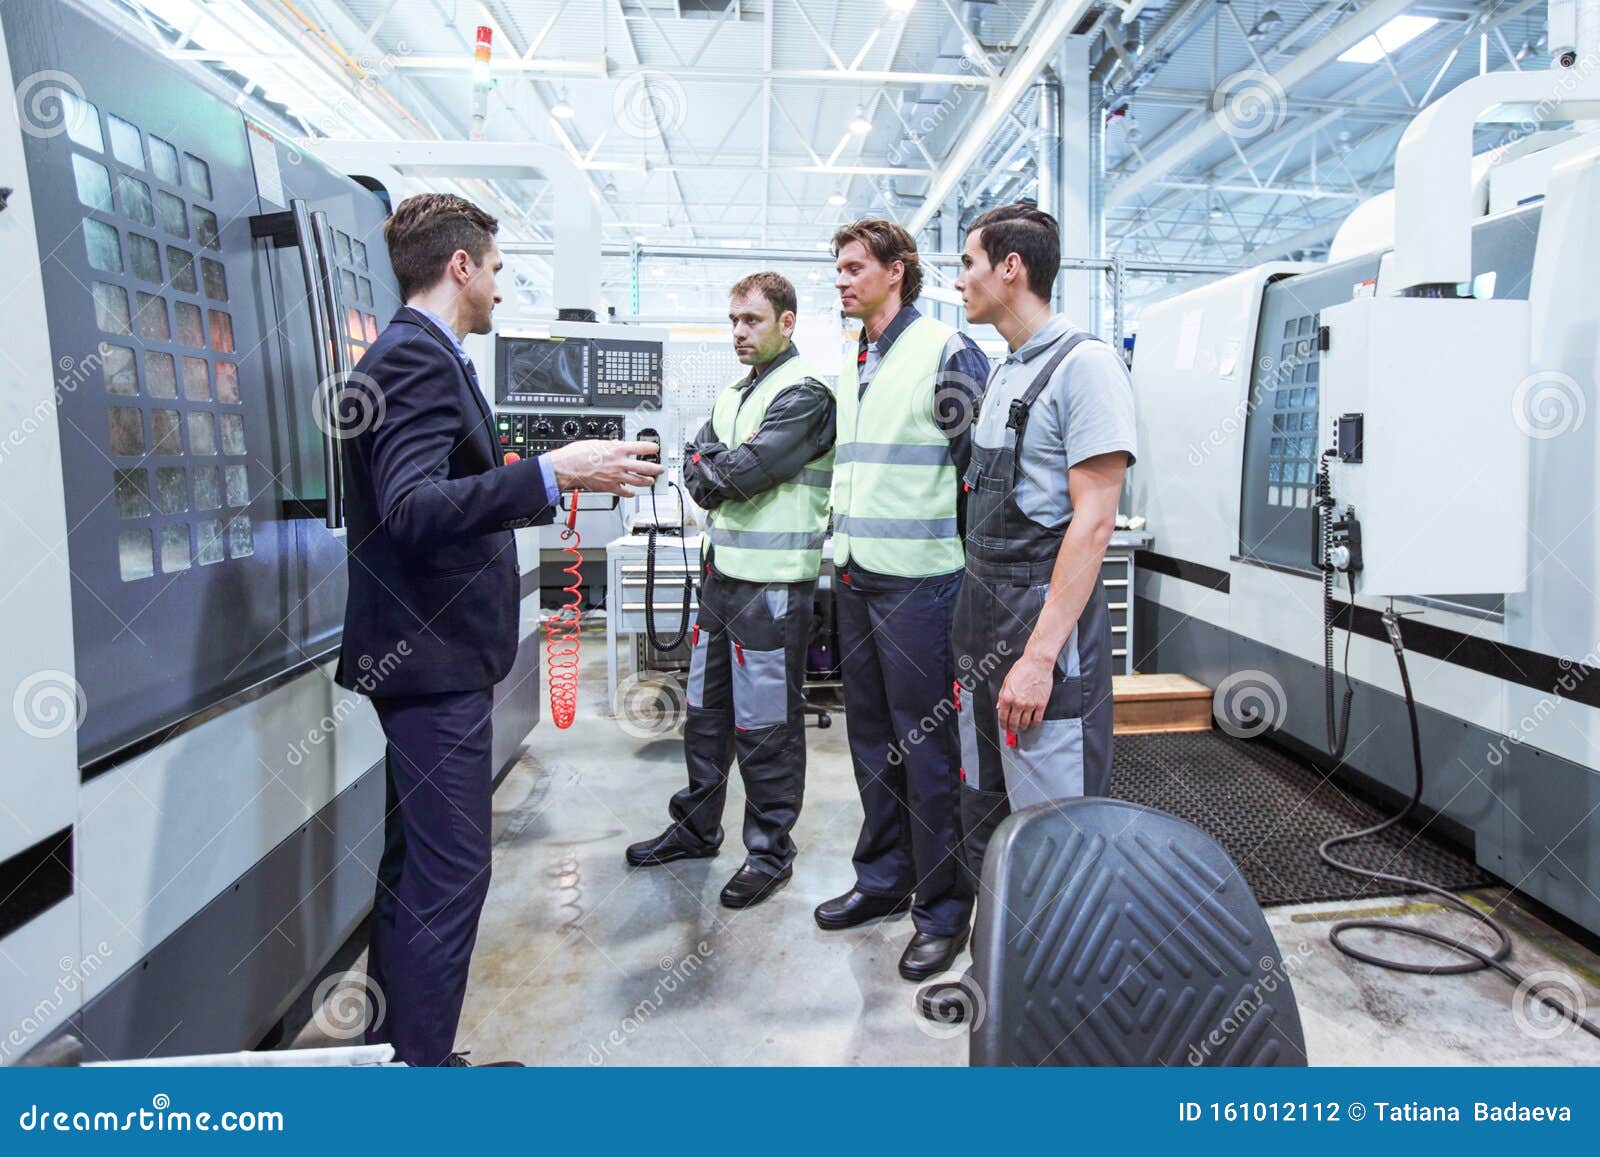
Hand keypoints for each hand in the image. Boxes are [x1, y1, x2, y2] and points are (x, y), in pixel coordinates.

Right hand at [546, 439, 663, 497]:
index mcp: (617, 449)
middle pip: (645, 466)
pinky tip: (632, 493)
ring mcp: (616, 476)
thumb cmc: (577, 454)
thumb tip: (617, 445)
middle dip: (656, 468)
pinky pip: (625, 492)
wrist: (567, 468)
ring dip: (647, 481)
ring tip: (651, 481)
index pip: (641, 447)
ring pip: (639, 481)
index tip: (655, 448)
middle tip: (661, 468)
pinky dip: (631, 493)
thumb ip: (610, 445)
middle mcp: (620, 463)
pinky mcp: (610, 487)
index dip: (652, 448)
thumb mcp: (596, 443)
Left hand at [996, 652, 1055, 735]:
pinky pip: (1037, 720)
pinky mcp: (1041, 704)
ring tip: (1022, 727)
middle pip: (1014, 723)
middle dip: (1012, 729)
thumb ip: (1002, 695)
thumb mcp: (1007, 681)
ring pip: (1025, 723)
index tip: (1004, 727)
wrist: (1038, 663)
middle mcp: (1018, 703)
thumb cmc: (1023, 668)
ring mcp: (1030, 704)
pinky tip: (1032, 723)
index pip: (1003, 717)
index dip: (1003, 725)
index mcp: (1007, 697)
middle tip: (1013, 730)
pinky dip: (1034, 724)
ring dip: (1022, 728)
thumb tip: (1000, 707)